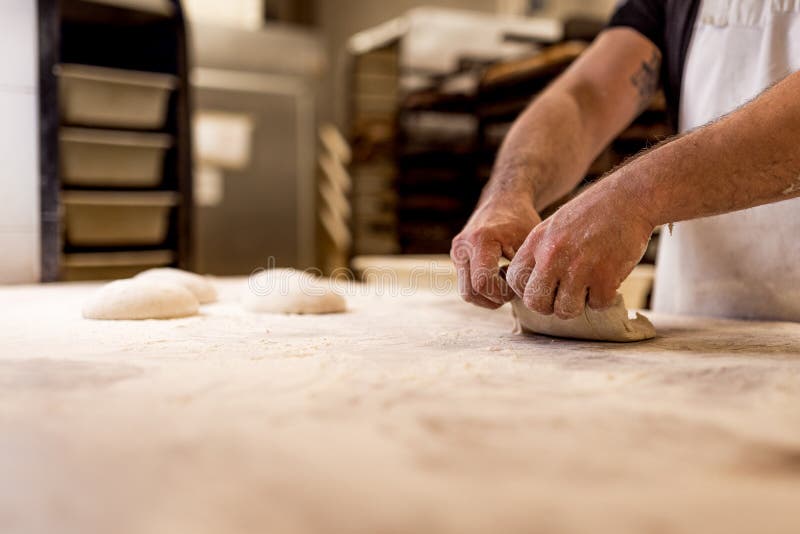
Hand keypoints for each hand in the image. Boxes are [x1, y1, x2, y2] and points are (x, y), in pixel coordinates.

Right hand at [451, 198, 541, 308]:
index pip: (483, 283)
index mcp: (480, 240)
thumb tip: (524, 297)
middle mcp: (463, 247)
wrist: (503, 200)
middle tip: (512, 289)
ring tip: (504, 281)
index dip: (502, 293)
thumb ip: (523, 270)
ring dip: (487, 296)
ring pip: (466, 293)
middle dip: (494, 299)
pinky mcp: (456, 257)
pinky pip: (466, 285)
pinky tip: (498, 274)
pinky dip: (482, 288)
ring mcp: (456, 252)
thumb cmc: (521, 221)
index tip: (517, 285)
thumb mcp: (528, 244)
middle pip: (470, 293)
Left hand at [506, 177, 653, 318]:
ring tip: (587, 286)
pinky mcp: (605, 278)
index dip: (528, 290)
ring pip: (565, 310)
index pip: (515, 281)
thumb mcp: (554, 227)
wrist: (628, 198)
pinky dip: (604, 297)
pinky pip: (597, 305)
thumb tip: (533, 286)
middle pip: (536, 303)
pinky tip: (607, 279)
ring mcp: (578, 269)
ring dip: (578, 304)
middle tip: (564, 295)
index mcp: (536, 243)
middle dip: (549, 305)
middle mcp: (552, 257)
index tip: (543, 287)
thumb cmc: (592, 213)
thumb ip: (540, 254)